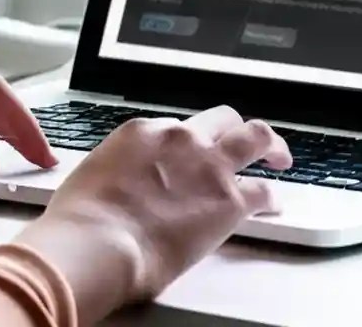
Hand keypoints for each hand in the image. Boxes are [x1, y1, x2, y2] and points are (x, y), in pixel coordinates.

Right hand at [14, 106, 291, 324]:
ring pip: (254, 137)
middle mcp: (180, 139)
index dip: (185, 145)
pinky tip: (273, 205)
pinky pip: (263, 191)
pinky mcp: (229, 199)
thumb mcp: (92, 177)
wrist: (97, 242)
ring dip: (270, 145)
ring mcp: (210, 166)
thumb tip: (122, 189)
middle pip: (221, 120)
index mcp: (143, 133)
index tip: (189, 158)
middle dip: (233, 130)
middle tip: (244, 144)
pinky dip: (271, 197)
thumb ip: (119, 173)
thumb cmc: (82, 221)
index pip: (175, 128)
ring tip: (279, 156)